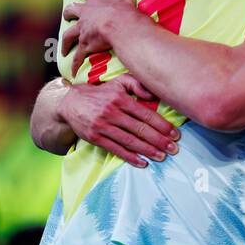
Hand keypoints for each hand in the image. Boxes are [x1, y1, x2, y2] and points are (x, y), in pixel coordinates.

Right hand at [59, 76, 178, 167]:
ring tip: (162, 156)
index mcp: (120, 99)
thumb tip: (154, 96)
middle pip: (140, 129)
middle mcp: (112, 112)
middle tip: (173, 148)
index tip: (174, 134)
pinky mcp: (96, 138)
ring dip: (148, 150)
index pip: (145, 114)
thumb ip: (137, 84)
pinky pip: (116, 149)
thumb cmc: (100, 93)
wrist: (70, 103)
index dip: (162, 125)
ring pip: (130, 141)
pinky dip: (130, 157)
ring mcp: (103, 126)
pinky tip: (143, 162)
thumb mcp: (118, 82)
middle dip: (159, 140)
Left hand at [62, 0, 137, 70]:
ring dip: (66, 41)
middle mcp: (85, 14)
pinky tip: (73, 70)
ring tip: (64, 48)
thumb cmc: (122, 5)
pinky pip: (78, 56)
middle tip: (68, 15)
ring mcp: (83, 30)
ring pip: (69, 35)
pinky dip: (75, 62)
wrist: (119, 25)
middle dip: (69, 13)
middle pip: (71, 11)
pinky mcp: (86, 45)